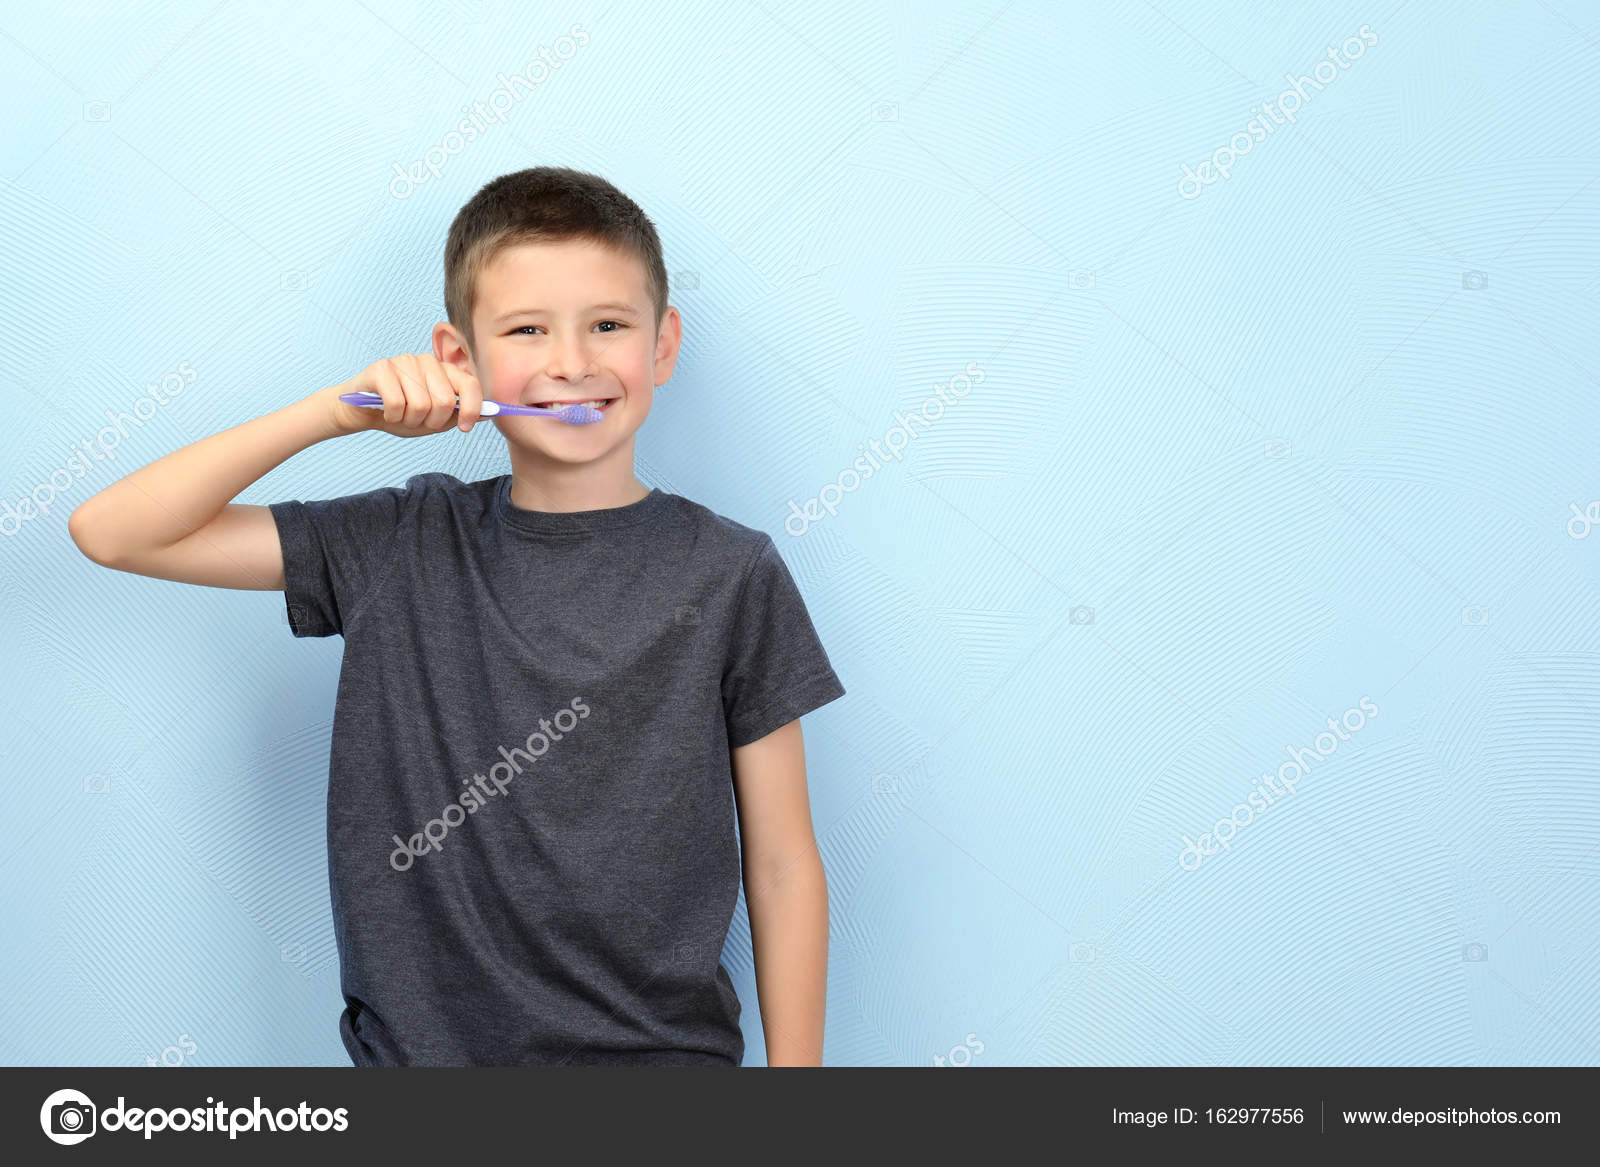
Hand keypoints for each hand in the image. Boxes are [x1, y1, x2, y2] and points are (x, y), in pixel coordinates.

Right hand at [322, 354, 483, 437]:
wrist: (362, 412)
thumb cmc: (401, 414)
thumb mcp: (435, 419)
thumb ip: (461, 414)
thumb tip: (492, 414)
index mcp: (444, 371)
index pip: (470, 383)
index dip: (472, 408)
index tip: (464, 427)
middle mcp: (426, 361)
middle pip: (444, 401)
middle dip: (432, 422)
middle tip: (418, 421)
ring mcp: (404, 362)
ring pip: (420, 404)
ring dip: (409, 421)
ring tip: (401, 415)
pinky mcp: (382, 368)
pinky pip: (396, 403)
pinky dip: (392, 417)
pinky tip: (387, 412)